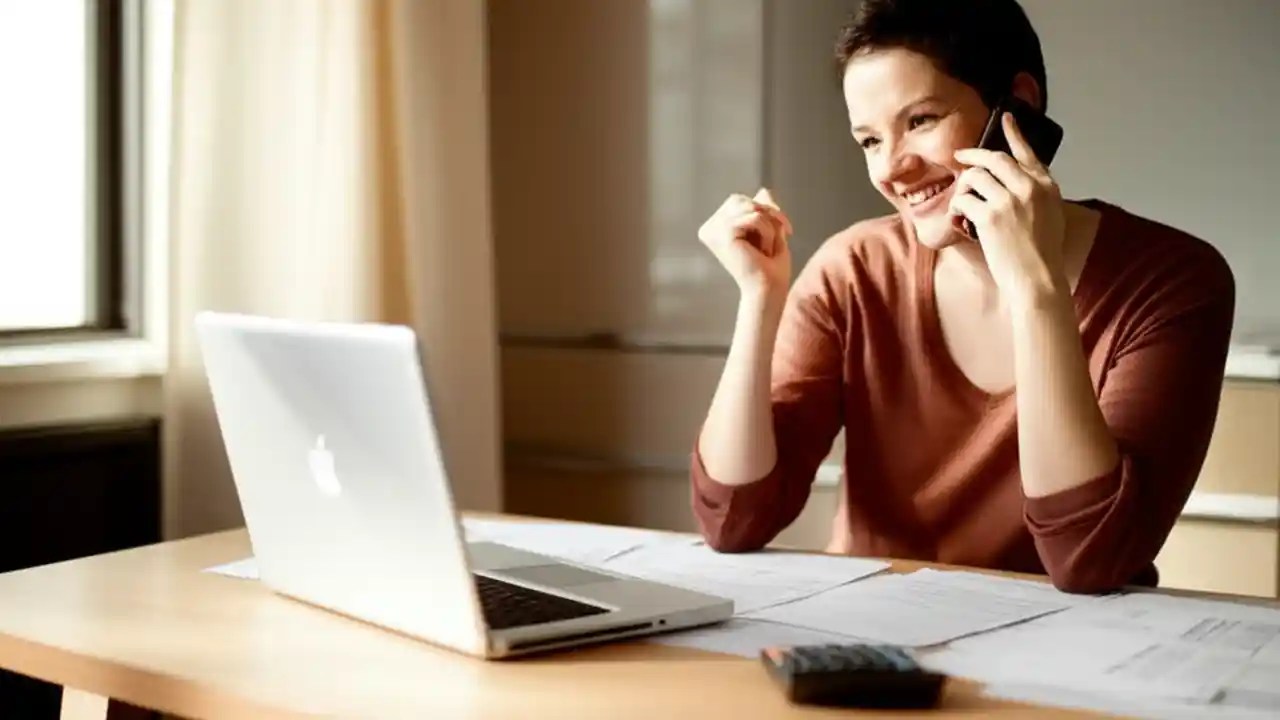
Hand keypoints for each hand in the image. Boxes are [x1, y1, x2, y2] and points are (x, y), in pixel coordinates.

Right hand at [698, 188, 793, 299]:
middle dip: (767, 214)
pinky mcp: (723, 235)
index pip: (739, 201)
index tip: (780, 229)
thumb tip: (763, 190)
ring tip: (767, 247)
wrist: (768, 289)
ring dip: (768, 225)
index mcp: (714, 228)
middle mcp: (708, 229)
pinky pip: (754, 218)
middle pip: (741, 200)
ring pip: (749, 207)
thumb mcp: (769, 231)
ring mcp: (713, 232)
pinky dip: (767, 232)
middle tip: (780, 235)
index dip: (762, 209)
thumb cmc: (769, 267)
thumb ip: (763, 211)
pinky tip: (763, 251)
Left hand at [949, 112, 1067, 305]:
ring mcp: (1010, 200)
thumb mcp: (1050, 215)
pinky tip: (959, 219)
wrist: (1037, 278)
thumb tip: (1012, 181)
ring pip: (974, 177)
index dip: (1014, 133)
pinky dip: (957, 209)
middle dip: (972, 156)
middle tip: (960, 157)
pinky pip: (964, 201)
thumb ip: (1035, 194)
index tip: (1005, 117)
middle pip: (994, 158)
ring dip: (963, 189)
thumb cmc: (1041, 254)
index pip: (1027, 152)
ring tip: (962, 204)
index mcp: (1046, 186)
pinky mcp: (991, 215)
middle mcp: (1029, 187)